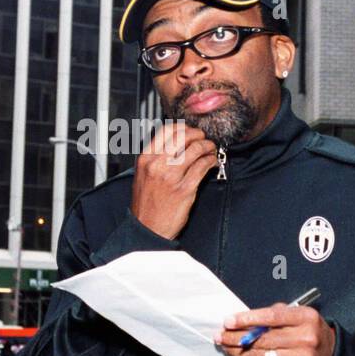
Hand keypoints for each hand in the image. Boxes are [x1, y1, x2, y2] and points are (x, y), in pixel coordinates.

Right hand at [130, 124, 216, 239]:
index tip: (190, 131)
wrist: (147, 228)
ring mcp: (171, 176)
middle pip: (183, 137)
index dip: (183, 127)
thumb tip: (174, 142)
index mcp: (145, 158)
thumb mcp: (142, 174)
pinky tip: (212, 162)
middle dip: (198, 135)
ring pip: (195, 150)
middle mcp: (157, 164)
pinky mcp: (185, 189)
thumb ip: (154, 157)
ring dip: (207, 147)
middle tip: (204, 139)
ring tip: (210, 150)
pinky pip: (202, 167)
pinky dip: (211, 161)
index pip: (166, 130)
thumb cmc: (146, 204)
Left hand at [214, 303, 336, 355]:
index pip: (271, 317)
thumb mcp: (297, 315)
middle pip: (262, 339)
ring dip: (238, 352)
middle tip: (220, 336)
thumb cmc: (306, 331)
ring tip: (226, 346)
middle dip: (236, 337)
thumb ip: (273, 314)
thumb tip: (241, 321)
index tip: (228, 321)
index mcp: (306, 318)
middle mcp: (306, 339)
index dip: (247, 319)